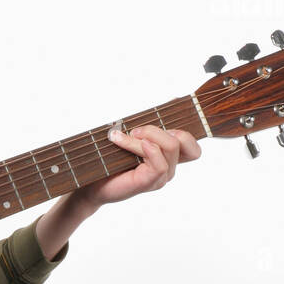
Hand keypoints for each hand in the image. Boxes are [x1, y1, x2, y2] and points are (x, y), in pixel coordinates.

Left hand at [82, 124, 200, 207]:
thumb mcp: (133, 135)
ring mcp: (161, 177)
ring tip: (118, 137)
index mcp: (167, 157)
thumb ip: (152, 122)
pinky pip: (159, 162)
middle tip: (135, 131)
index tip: (163, 115)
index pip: (193, 147)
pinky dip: (142, 147)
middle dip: (161, 129)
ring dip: (145, 136)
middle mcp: (168, 167)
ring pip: (170, 147)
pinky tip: (126, 142)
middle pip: (185, 142)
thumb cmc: (110, 159)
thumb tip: (176, 99)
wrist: (90, 184)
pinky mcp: (151, 182)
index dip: (187, 128)